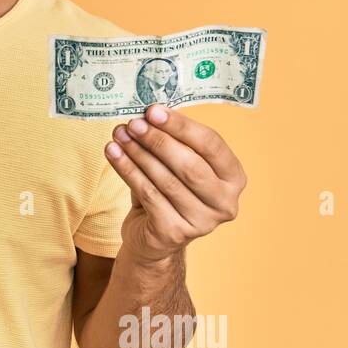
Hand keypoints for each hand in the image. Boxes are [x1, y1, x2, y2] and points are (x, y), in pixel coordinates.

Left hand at [103, 102, 247, 264]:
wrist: (153, 237)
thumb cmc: (168, 193)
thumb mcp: (177, 165)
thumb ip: (172, 141)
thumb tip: (148, 114)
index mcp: (234, 178)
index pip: (211, 144)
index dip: (181, 125)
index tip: (153, 110)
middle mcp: (225, 202)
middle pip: (189, 164)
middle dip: (157, 140)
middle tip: (133, 123)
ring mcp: (203, 222)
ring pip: (166, 179)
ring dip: (138, 153)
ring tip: (119, 135)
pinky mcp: (175, 232)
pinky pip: (148, 194)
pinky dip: (127, 170)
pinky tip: (113, 154)